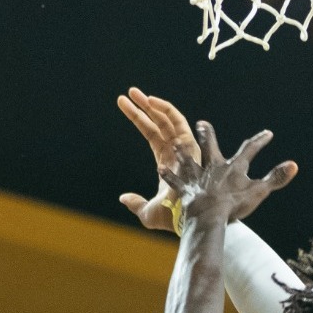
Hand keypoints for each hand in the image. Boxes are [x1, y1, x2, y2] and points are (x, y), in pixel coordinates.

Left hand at [117, 88, 201, 231]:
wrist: (186, 219)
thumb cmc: (172, 219)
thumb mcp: (148, 213)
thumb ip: (136, 204)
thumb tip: (123, 198)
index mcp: (166, 162)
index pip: (151, 134)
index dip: (138, 119)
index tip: (124, 104)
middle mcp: (176, 151)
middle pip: (158, 123)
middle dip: (144, 107)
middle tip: (129, 93)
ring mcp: (183, 148)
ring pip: (168, 119)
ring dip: (152, 104)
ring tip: (134, 93)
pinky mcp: (189, 146)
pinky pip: (178, 122)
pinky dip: (166, 110)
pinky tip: (150, 101)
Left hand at [161, 120, 296, 226]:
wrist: (209, 216)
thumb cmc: (234, 205)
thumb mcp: (259, 192)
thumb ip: (276, 178)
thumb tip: (294, 165)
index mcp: (232, 167)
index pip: (249, 150)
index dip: (259, 141)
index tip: (267, 133)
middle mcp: (213, 168)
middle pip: (209, 147)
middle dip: (207, 135)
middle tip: (201, 124)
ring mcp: (198, 178)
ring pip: (189, 160)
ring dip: (183, 151)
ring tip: (177, 142)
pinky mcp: (186, 190)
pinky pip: (176, 181)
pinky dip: (170, 176)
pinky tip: (161, 168)